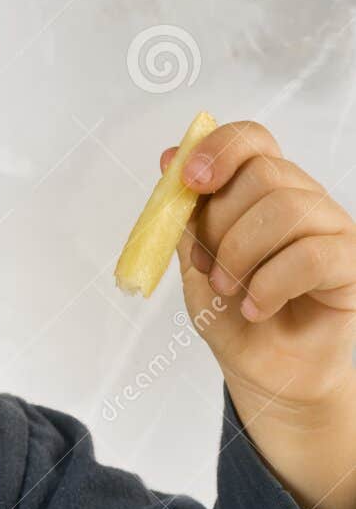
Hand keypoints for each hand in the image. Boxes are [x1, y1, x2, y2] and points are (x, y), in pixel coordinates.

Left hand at [164, 120, 355, 413]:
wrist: (263, 368)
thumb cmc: (233, 313)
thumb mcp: (197, 261)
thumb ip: (187, 214)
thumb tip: (169, 157)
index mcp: (263, 190)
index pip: (253, 140)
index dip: (220, 150)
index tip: (189, 181)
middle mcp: (303, 200)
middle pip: (264, 174)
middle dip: (221, 224)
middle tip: (209, 268)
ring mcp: (330, 229)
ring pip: (288, 209)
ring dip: (241, 255)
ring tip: (230, 291)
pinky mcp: (349, 265)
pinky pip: (311, 256)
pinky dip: (270, 285)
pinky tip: (255, 309)